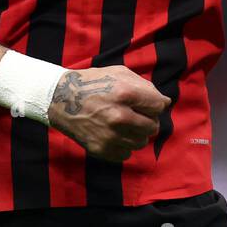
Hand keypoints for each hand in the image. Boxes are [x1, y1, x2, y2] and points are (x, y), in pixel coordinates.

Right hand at [47, 66, 170, 162]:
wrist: (60, 100)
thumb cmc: (92, 83)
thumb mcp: (118, 73)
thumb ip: (145, 86)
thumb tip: (165, 102)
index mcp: (124, 94)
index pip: (158, 106)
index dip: (154, 104)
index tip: (145, 104)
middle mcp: (119, 117)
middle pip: (153, 126)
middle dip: (147, 120)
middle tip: (134, 114)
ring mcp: (110, 136)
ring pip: (141, 142)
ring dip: (136, 134)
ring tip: (123, 124)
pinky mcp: (102, 150)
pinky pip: (126, 154)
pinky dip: (123, 145)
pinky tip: (113, 134)